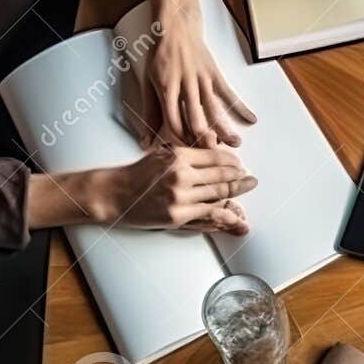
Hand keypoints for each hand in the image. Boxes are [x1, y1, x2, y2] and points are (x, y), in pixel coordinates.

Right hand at [97, 144, 257, 233]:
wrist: (114, 194)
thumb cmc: (137, 174)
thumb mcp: (162, 153)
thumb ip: (189, 151)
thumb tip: (216, 146)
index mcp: (178, 155)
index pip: (215, 156)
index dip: (232, 161)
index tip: (238, 164)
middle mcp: (180, 173)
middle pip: (221, 175)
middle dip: (238, 177)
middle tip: (249, 178)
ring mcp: (179, 196)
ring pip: (218, 194)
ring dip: (236, 193)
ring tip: (246, 189)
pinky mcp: (177, 215)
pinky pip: (209, 214)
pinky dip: (226, 215)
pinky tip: (238, 217)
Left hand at [135, 5, 257, 147]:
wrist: (176, 28)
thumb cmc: (161, 56)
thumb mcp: (149, 83)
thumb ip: (150, 113)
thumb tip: (145, 141)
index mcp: (166, 89)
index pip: (174, 121)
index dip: (180, 140)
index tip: (187, 154)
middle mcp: (185, 86)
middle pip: (196, 118)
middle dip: (205, 139)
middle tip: (213, 155)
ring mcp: (202, 80)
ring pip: (214, 109)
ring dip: (225, 128)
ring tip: (235, 144)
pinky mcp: (214, 74)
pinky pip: (229, 92)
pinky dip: (241, 106)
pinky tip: (250, 118)